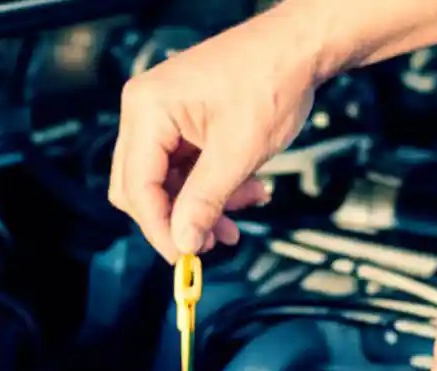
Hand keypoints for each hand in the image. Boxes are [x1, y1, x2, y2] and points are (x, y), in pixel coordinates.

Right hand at [108, 14, 320, 262]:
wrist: (299, 48)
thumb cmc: (271, 79)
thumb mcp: (239, 152)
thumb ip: (205, 200)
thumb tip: (183, 241)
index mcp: (148, 110)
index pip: (137, 187)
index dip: (160, 228)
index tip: (185, 256)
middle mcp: (145, 110)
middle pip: (141, 187)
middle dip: (179, 218)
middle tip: (213, 240)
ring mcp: (163, 115)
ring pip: (166, 182)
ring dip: (202, 205)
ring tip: (240, 216)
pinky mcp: (183, 121)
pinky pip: (185, 168)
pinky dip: (212, 187)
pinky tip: (246, 191)